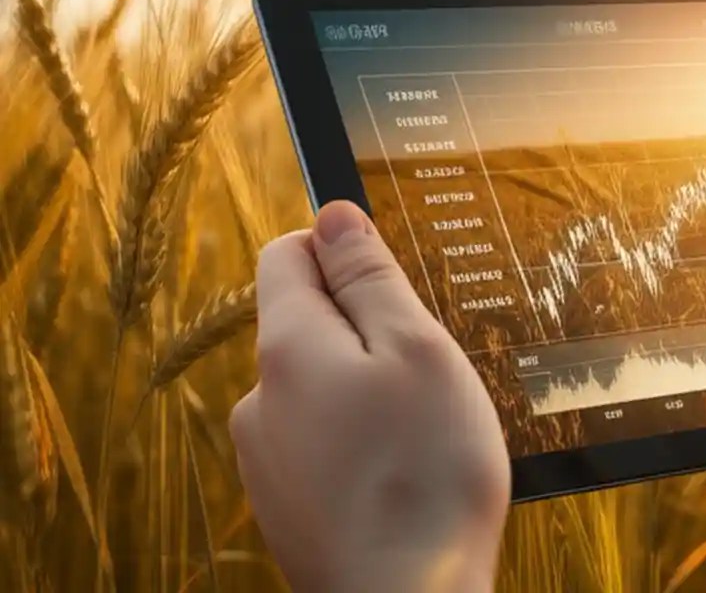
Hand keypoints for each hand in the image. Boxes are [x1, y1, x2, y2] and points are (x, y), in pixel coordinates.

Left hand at [230, 201, 509, 592]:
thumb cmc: (427, 473)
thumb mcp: (417, 349)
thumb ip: (370, 277)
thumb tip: (334, 215)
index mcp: (288, 348)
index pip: (288, 253)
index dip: (343, 250)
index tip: (395, 281)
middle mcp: (260, 399)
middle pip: (308, 324)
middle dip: (368, 331)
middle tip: (429, 373)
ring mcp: (267, 460)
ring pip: (321, 389)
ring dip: (367, 392)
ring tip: (423, 434)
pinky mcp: (286, 506)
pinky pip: (323, 443)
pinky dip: (361, 444)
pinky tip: (403, 474)